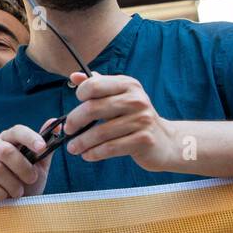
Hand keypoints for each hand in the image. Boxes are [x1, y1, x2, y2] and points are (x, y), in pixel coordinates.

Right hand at [0, 119, 56, 199]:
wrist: (6, 207)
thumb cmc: (22, 183)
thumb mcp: (37, 167)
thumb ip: (45, 149)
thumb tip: (56, 123)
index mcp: (7, 139)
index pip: (17, 131)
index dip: (30, 137)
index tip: (42, 148)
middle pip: (6, 151)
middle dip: (23, 168)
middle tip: (31, 180)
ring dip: (13, 185)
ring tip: (18, 192)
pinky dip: (1, 194)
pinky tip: (4, 196)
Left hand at [63, 71, 178, 169]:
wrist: (164, 140)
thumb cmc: (134, 116)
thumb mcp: (119, 96)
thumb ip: (97, 85)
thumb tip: (74, 77)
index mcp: (128, 85)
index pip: (94, 85)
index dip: (80, 95)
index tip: (75, 105)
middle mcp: (136, 100)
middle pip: (93, 109)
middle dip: (74, 121)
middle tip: (67, 130)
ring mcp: (142, 120)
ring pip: (100, 132)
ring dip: (81, 142)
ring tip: (73, 148)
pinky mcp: (144, 140)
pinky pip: (110, 148)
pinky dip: (94, 153)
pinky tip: (87, 155)